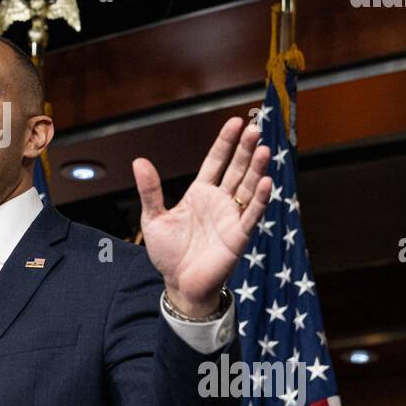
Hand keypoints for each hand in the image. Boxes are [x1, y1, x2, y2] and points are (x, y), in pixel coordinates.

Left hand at [133, 117, 271, 317]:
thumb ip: (150, 191)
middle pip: (236, 169)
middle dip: (246, 149)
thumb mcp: (154, 218)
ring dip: (257, 168)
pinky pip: (252, 214)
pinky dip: (259, 198)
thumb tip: (139, 161)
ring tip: (264, 149)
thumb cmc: (168, 253)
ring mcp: (231, 217)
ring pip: (248, 187)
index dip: (225, 142)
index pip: (216, 161)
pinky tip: (266, 181)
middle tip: (256, 128)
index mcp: (200, 193)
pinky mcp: (238, 235)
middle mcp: (219, 201)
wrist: (179, 284)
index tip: (236, 122)